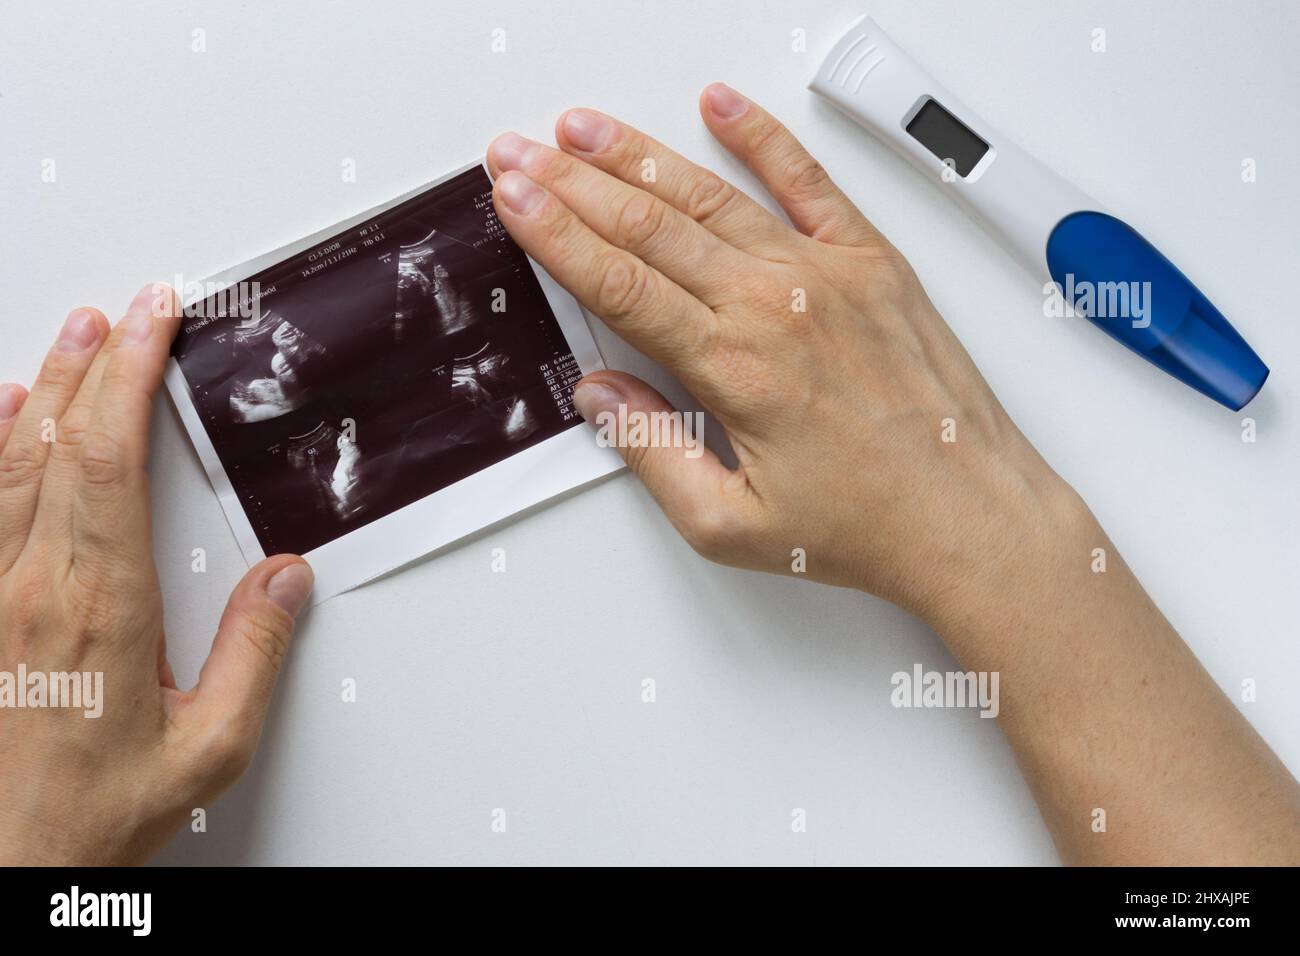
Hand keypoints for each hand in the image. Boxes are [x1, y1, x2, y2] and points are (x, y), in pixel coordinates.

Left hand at [0, 286, 312, 864]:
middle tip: (118, 312)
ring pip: (8, 464)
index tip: (150, 324)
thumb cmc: (90, 815)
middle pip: (56, 441)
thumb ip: (251, 659)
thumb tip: (283, 584)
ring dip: (42, 392)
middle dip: (91, 362)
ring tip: (70, 337)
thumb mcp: (206, 751)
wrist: (5, 866)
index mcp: (99, 607)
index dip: (129, 375)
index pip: (109, 457)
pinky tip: (0, 419)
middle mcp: (29, 587)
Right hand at [487, 83, 1080, 619]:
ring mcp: (828, 275)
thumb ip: (654, 453)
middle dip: (572, 184)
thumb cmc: (865, 526)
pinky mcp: (874, 263)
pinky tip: (722, 107)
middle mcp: (777, 305)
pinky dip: (762, 138)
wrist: (972, 518)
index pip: (618, 282)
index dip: (555, 234)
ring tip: (585, 129)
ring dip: (638, 156)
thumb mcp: (731, 525)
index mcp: (735, 369)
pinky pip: (808, 182)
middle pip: (649, 227)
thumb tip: (602, 397)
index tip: (514, 198)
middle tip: (521, 153)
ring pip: (711, 197)